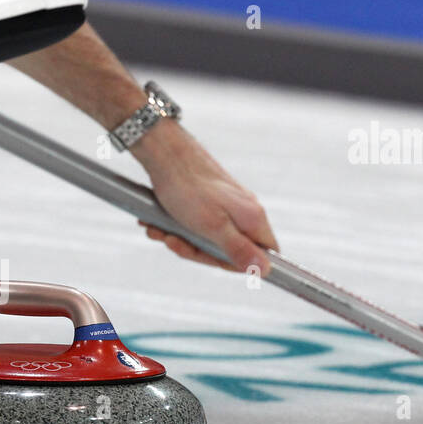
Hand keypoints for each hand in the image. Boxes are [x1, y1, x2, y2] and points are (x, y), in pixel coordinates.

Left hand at [134, 121, 278, 274]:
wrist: (164, 153)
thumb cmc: (188, 188)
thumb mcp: (212, 227)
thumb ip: (238, 250)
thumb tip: (265, 270)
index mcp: (253, 218)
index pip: (265, 254)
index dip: (238, 265)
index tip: (211, 260)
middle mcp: (244, 211)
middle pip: (228, 250)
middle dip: (195, 250)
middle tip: (172, 241)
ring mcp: (227, 205)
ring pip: (207, 238)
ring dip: (179, 238)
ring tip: (157, 229)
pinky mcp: (209, 200)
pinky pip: (195, 224)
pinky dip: (175, 226)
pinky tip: (156, 222)